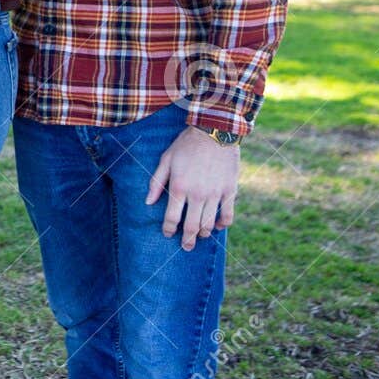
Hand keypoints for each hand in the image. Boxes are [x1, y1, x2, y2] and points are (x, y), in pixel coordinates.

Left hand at [146, 127, 239, 250]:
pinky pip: (227, 214)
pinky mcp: (230, 191)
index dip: (169, 229)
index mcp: (179, 187)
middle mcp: (197, 194)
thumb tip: (148, 203)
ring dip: (204, 234)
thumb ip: (156, 182)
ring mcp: (215, 194)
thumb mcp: (166, 160)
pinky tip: (217, 226)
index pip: (172, 218)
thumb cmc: (186, 145)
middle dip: (187, 240)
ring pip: (209, 224)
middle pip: (192, 227)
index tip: (168, 233)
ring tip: (200, 236)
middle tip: (186, 247)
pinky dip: (222, 224)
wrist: (214, 132)